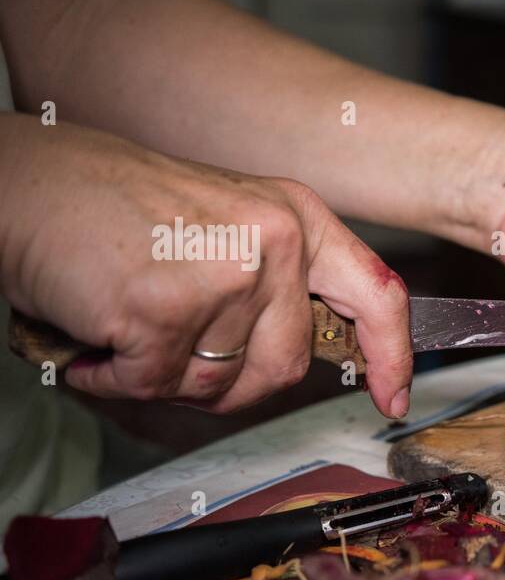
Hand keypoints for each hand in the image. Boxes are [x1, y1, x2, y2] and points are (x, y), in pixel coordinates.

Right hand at [0, 116, 411, 416]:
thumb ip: (277, 283)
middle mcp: (271, 242)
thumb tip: (312, 352)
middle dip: (229, 382)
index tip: (392, 398)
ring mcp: (222, 275)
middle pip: (285, 368)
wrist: (23, 182)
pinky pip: (154, 385)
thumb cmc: (114, 208)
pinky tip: (97, 335)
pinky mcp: (165, 309)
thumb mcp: (226, 224)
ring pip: (215, 385)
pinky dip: (114, 377)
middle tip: (174, 350)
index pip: (376, 295)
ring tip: (129, 324)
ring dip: (163, 376)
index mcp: (294, 219)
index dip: (393, 355)